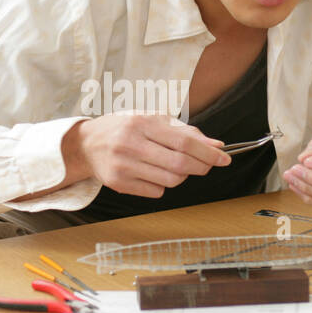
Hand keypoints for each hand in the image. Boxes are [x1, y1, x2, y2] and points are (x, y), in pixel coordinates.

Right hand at [74, 113, 230, 197]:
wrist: (88, 144)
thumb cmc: (125, 129)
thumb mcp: (152, 121)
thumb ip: (185, 132)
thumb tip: (215, 145)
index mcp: (142, 124)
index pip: (184, 142)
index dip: (208, 152)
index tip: (224, 158)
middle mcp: (131, 144)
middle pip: (179, 164)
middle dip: (200, 167)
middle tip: (206, 166)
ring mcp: (123, 166)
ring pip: (170, 180)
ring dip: (181, 176)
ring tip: (173, 166)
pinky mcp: (118, 183)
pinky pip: (155, 191)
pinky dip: (162, 185)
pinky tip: (152, 173)